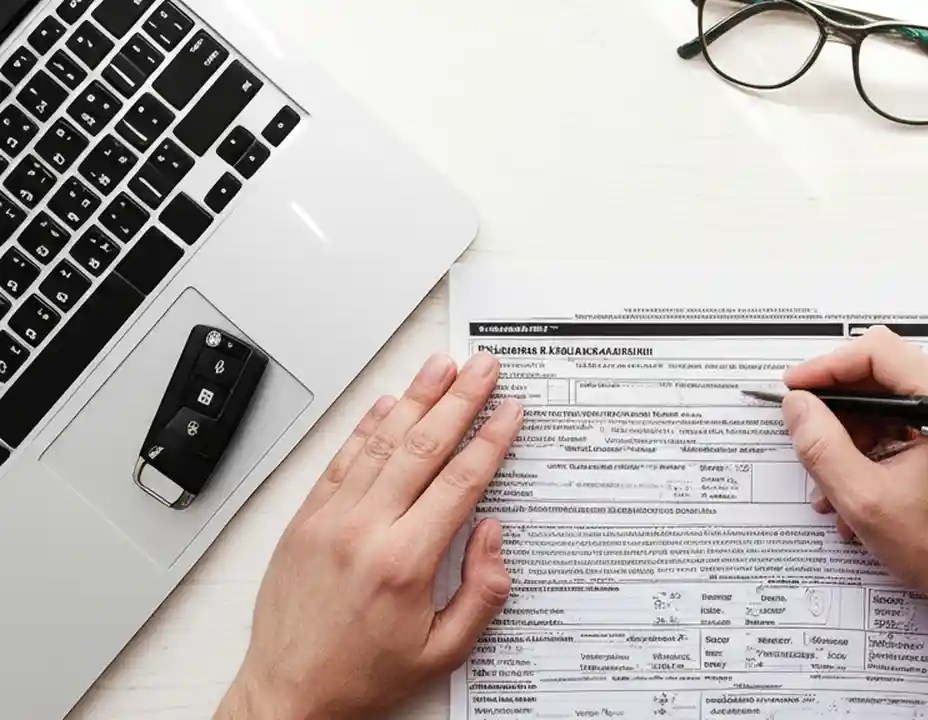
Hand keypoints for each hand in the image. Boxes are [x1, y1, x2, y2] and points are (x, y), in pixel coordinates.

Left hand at [216, 352, 522, 719]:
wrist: (289, 693)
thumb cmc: (362, 676)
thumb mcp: (442, 652)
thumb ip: (481, 592)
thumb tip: (492, 535)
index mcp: (405, 563)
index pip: (460, 482)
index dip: (489, 440)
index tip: (509, 412)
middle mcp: (365, 531)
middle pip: (423, 448)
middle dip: (460, 401)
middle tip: (482, 369)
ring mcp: (330, 521)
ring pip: (381, 443)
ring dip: (416, 399)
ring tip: (441, 367)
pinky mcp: (304, 521)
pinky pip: (341, 460)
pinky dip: (366, 427)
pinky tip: (387, 403)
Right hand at [780, 327, 927, 611]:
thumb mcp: (863, 498)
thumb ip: (822, 446)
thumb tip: (796, 406)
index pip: (879, 353)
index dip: (828, 367)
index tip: (795, 387)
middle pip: (881, 375)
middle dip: (836, 409)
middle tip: (803, 431)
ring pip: (885, 402)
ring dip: (849, 438)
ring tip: (827, 483)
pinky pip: (899, 425)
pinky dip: (869, 450)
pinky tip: (850, 488)